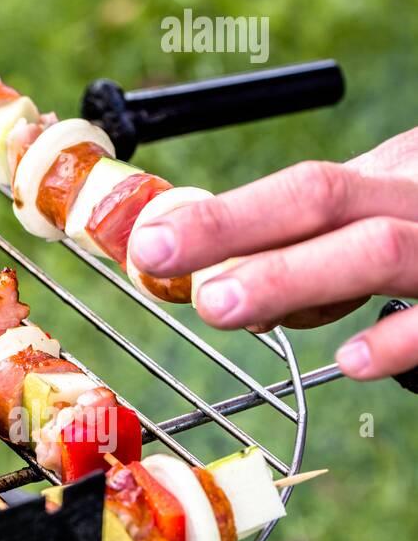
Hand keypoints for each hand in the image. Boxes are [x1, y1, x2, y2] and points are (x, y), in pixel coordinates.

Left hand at [128, 127, 417, 379]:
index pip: (302, 188)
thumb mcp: (386, 226)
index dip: (222, 215)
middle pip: (327, 197)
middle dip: (237, 227)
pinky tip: (352, 361)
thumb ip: (315, 257)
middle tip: (161, 259)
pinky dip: (404, 340)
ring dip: (296, 277)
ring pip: (384, 249)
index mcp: (396, 179)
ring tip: (224, 305)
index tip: (149, 242)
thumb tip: (220, 286)